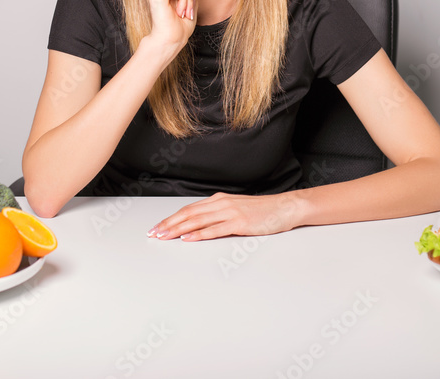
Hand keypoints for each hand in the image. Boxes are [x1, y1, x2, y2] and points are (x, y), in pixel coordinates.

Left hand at [147, 192, 303, 241]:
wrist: (285, 207)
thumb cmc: (262, 211)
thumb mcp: (236, 208)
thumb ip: (219, 214)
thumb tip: (200, 224)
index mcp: (218, 200)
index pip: (188, 209)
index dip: (171, 219)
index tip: (157, 228)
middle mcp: (221, 203)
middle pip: (188, 214)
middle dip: (168, 224)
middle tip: (153, 234)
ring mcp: (230, 212)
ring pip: (197, 221)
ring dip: (178, 230)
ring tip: (164, 237)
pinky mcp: (239, 223)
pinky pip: (215, 229)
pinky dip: (199, 234)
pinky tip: (188, 239)